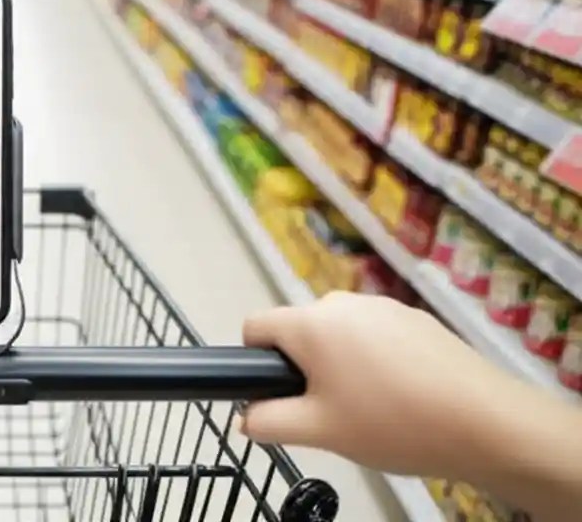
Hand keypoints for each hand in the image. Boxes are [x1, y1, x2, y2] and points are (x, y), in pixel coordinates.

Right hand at [241, 292, 581, 521]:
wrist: (486, 422)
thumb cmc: (393, 423)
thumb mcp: (319, 431)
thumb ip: (268, 421)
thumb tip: (248, 415)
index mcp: (311, 323)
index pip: (255, 325)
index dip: (254, 360)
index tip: (278, 393)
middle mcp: (342, 302)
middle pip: (300, 330)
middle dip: (304, 366)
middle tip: (329, 410)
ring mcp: (383, 306)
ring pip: (339, 333)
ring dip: (339, 363)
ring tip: (371, 406)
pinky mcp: (416, 317)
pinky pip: (375, 334)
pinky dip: (375, 359)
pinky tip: (403, 394)